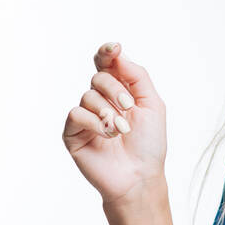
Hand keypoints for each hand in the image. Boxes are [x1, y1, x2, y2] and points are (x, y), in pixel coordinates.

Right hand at [62, 41, 168, 205]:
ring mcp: (85, 116)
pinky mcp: (72, 133)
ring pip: (88, 95)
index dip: (107, 52)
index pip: (107, 64)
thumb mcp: (152, 104)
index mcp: (119, 91)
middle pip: (99, 76)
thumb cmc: (149, 144)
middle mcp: (100, 101)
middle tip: (129, 107)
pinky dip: (94, 122)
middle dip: (116, 89)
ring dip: (108, 111)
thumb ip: (137, 76)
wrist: (140, 176)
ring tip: (121, 130)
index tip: (115, 48)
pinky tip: (107, 135)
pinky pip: (76, 114)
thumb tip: (118, 54)